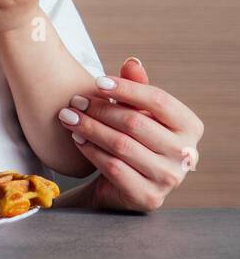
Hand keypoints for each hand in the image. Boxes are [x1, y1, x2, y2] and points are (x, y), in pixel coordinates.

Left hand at [58, 57, 204, 211]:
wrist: (124, 184)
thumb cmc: (134, 139)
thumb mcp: (138, 112)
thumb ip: (137, 88)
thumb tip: (132, 61)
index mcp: (190, 127)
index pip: (159, 100)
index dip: (126, 88)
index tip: (97, 81)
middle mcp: (186, 154)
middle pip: (136, 122)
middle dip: (100, 109)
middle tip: (75, 101)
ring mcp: (170, 178)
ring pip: (122, 145)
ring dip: (90, 128)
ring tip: (69, 117)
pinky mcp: (149, 197)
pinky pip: (113, 168)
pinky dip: (91, 151)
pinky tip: (77, 139)